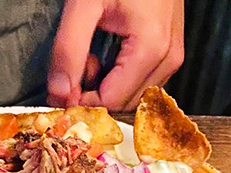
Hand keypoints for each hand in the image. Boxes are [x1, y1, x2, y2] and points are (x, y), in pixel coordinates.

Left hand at [47, 0, 184, 110]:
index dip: (81, 100)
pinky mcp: (169, 54)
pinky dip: (119, 78)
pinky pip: (140, 83)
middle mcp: (168, 59)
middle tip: (80, 62)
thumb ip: (69, 50)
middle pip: (122, 103)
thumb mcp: (84, 5)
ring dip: (106, 86)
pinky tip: (108, 55)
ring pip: (131, 97)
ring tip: (93, 55)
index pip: (111, 101)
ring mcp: (172, 58)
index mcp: (151, 49)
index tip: (62, 85)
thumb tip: (58, 95)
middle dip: (94, 93)